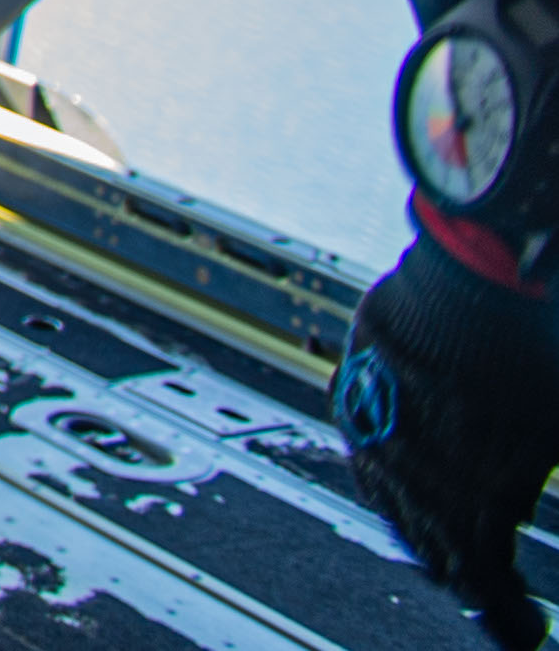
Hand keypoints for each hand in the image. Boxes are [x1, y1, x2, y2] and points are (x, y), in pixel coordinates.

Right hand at [341, 235, 558, 648]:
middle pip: (434, 555)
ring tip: (455, 533)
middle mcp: (412, 482)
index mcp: (473, 508)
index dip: (511, 620)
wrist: (478, 277)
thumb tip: (521, 503)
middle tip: (496, 586)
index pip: (487, 594)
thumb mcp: (557, 439)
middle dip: (468, 575)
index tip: (529, 630)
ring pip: (393, 509)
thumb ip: (530, 490)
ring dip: (426, 529)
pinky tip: (414, 471)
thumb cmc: (534, 354)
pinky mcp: (354, 392)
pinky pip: (369, 455)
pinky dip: (395, 477)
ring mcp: (376, 437)